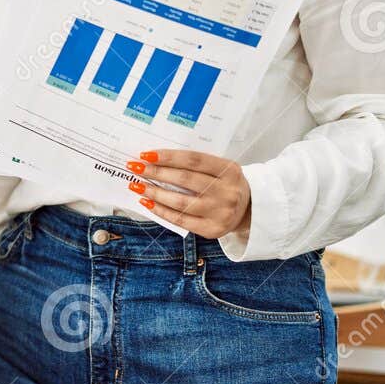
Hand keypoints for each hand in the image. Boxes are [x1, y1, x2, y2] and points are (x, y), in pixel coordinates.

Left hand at [126, 149, 251, 237]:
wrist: (249, 211)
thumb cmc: (225, 184)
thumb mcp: (220, 170)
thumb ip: (195, 165)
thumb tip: (156, 160)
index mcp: (230, 170)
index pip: (194, 160)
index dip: (168, 156)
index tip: (146, 154)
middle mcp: (227, 191)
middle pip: (185, 179)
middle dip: (156, 173)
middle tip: (135, 168)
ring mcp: (220, 212)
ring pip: (180, 202)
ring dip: (154, 193)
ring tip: (136, 185)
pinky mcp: (212, 229)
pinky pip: (180, 220)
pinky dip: (160, 210)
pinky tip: (147, 202)